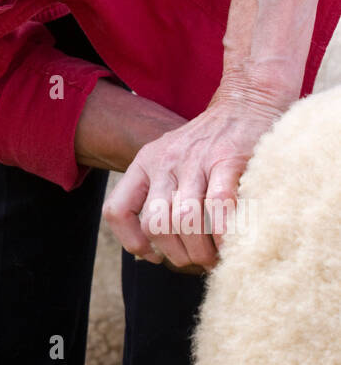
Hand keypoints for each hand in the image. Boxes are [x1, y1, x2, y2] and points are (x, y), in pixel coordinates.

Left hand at [101, 92, 283, 269]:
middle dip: (177, 254)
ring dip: (201, 250)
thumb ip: (161, 194)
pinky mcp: (228, 160)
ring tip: (214, 259)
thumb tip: (153, 249)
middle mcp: (165, 162)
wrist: (245, 102)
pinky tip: (230, 245)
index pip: (118, 210)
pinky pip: (219, 206)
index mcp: (146, 163)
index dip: (131, 241)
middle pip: (156, 224)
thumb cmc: (210, 143)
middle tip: (196, 261)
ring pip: (185, 220)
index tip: (152, 255)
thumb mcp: (172, 159)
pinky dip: (224, 233)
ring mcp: (196, 160)